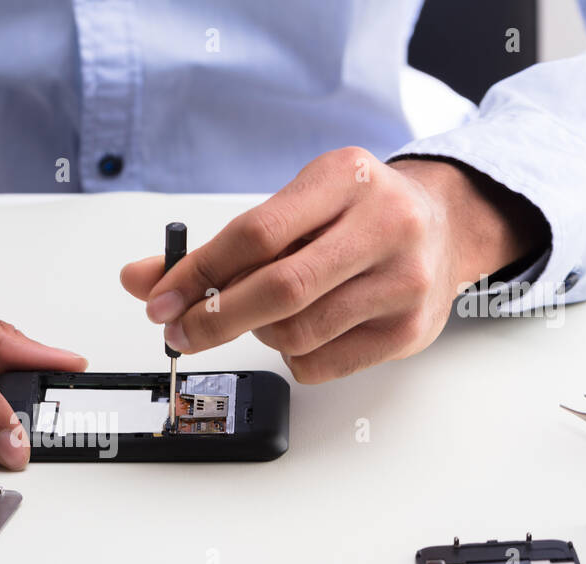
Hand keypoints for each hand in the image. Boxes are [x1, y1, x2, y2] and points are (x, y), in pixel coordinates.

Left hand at [120, 148, 546, 381]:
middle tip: (181, 332)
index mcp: (345, 177)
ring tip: (262, 317)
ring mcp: (404, 280)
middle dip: (215, 319)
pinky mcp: (410, 330)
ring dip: (259, 335)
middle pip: (280, 289)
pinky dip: (291, 357)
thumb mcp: (290, 207)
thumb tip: (140, 280)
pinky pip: (320, 364)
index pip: (255, 233)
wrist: (445, 225)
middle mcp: (385, 224)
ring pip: (297, 333)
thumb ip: (217, 246)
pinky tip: (300, 332)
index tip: (159, 301)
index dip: (198, 273)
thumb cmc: (353, 215)